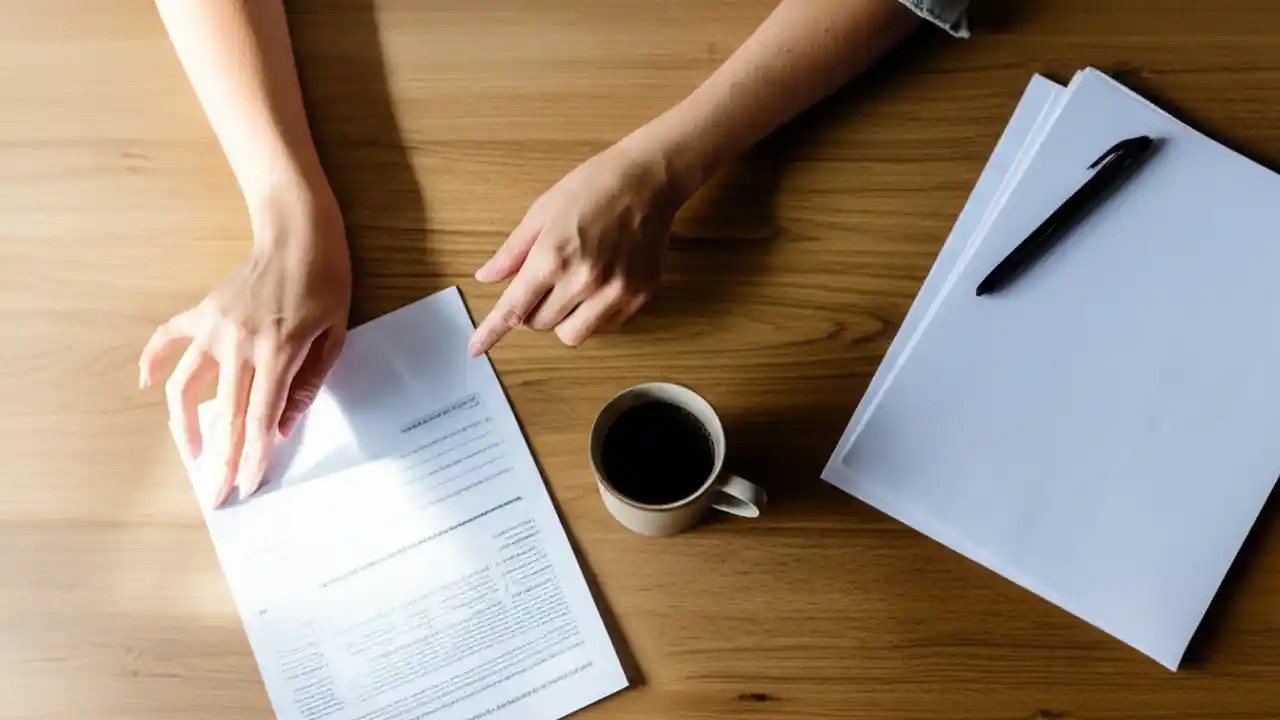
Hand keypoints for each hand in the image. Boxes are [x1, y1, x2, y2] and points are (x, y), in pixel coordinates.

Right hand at [139, 198, 350, 506]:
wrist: (297, 235)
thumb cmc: (326, 284)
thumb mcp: (335, 336)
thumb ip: (307, 384)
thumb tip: (280, 426)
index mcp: (277, 353)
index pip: (259, 419)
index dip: (251, 457)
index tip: (245, 487)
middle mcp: (239, 345)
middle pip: (224, 414)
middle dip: (220, 460)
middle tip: (215, 494)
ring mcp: (214, 328)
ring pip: (186, 385)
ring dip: (184, 424)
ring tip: (191, 452)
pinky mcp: (202, 312)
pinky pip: (167, 338)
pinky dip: (153, 360)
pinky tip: (147, 383)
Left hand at [469, 138, 685, 354]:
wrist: (649, 180)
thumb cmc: (592, 188)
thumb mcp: (542, 212)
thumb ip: (513, 252)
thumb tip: (485, 277)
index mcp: (552, 257)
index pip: (514, 308)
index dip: (491, 332)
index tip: (475, 348)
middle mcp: (583, 281)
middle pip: (540, 324)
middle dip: (533, 309)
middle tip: (545, 281)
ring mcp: (614, 293)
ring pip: (572, 335)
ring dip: (562, 319)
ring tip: (572, 287)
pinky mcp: (638, 298)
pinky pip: (603, 327)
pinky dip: (592, 316)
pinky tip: (598, 286)